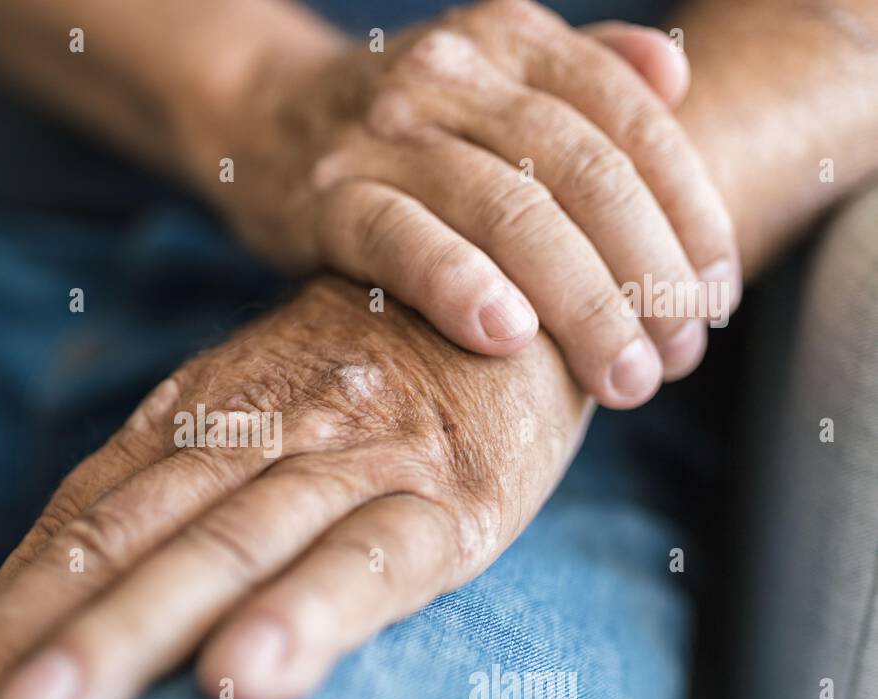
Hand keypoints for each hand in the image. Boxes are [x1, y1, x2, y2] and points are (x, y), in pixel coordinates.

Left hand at [0, 276, 589, 698]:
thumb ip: (175, 503)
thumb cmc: (370, 381)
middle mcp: (248, 439)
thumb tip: (67, 618)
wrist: (511, 285)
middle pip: (118, 547)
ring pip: (218, 552)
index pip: (72, 533)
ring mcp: (345, 464)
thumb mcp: (258, 423)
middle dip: (23, 645)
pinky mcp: (444, 500)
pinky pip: (369, 562)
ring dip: (126, 637)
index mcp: (192, 425)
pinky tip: (248, 682)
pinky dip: (305, 616)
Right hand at [202, 0, 740, 406]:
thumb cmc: (406, 122)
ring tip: (623, 377)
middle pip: (582, 176)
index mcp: (515, 39)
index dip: (690, 214)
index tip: (716, 299)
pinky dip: (457, 282)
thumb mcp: (496, 75)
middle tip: (677, 360)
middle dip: (646, 277)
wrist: (264, 117)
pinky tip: (506, 336)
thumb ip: (588, 71)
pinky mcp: (327, 196)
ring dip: (580, 304)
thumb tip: (677, 79)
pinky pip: (401, 238)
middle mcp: (455, 72)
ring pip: (507, 213)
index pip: (633, 123)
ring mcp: (385, 132)